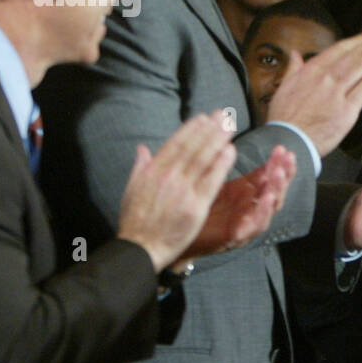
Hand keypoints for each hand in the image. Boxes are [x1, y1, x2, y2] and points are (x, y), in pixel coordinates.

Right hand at [116, 112, 237, 270]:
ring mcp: (182, 190)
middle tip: (223, 115)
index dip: (191, 129)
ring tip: (230, 126)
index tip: (203, 118)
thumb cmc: (136, 221)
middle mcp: (168, 176)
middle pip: (192, 147)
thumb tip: (142, 148)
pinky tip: (230, 151)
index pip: (175, 144)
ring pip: (203, 159)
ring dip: (217, 140)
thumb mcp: (131, 189)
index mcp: (152, 171)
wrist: (140, 247)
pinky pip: (211, 181)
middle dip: (209, 129)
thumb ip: (140, 167)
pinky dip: (221, 165)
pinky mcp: (195, 206)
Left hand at [175, 145, 296, 264]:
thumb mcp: (219, 182)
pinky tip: (266, 200)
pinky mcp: (235, 236)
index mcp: (249, 194)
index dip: (280, 165)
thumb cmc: (200, 206)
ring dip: (276, 190)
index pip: (271, 178)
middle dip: (284, 175)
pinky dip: (262, 213)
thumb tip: (235, 144)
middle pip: (276, 192)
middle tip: (287, 159)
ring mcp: (246, 223)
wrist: (178, 231)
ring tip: (279, 174)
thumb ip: (226, 166)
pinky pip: (254, 226)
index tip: (283, 149)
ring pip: (269, 209)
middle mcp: (251, 208)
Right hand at [266, 31, 361, 155]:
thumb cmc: (285, 117)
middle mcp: (325, 78)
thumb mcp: (284, 87)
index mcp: (311, 71)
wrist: (288, 141)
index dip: (357, 41)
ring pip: (359, 68)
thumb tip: (295, 53)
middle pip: (353, 56)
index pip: (338, 50)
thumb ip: (293, 68)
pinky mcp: (346, 111)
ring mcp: (336, 94)